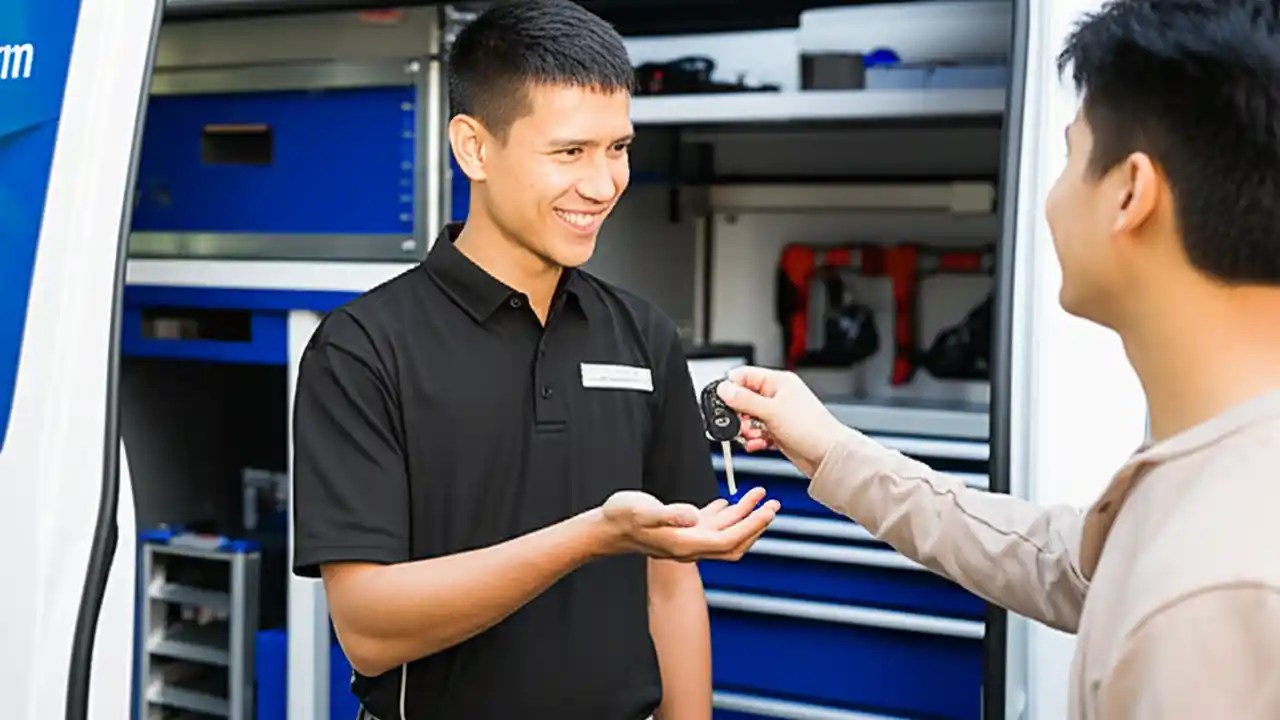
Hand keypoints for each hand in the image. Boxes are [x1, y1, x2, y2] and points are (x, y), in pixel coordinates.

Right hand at [597, 487, 778, 561]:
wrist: (604, 529)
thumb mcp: (644, 511)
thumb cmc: (621, 519)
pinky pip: (710, 526)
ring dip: (744, 515)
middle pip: (734, 541)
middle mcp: (690, 545)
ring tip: (759, 496)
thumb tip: (694, 516)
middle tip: (772, 505)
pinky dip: (725, 514)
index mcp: (686, 542)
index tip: (768, 511)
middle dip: (756, 524)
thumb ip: (669, 513)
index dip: (752, 526)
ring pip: (725, 532)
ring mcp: (686, 539)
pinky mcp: (680, 531)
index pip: (730, 539)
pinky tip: (728, 501)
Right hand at [715, 366, 852, 475]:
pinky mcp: (778, 432)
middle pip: (744, 398)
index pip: (744, 376)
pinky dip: (754, 439)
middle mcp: (777, 396)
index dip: (731, 388)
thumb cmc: (811, 429)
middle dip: (737, 413)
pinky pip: (757, 432)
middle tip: (737, 424)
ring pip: (749, 417)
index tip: (723, 402)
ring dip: (745, 429)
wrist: (828, 456)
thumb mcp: (771, 411)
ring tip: (751, 435)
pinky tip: (756, 443)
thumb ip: (744, 400)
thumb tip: (724, 389)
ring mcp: (778, 414)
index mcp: (778, 381)